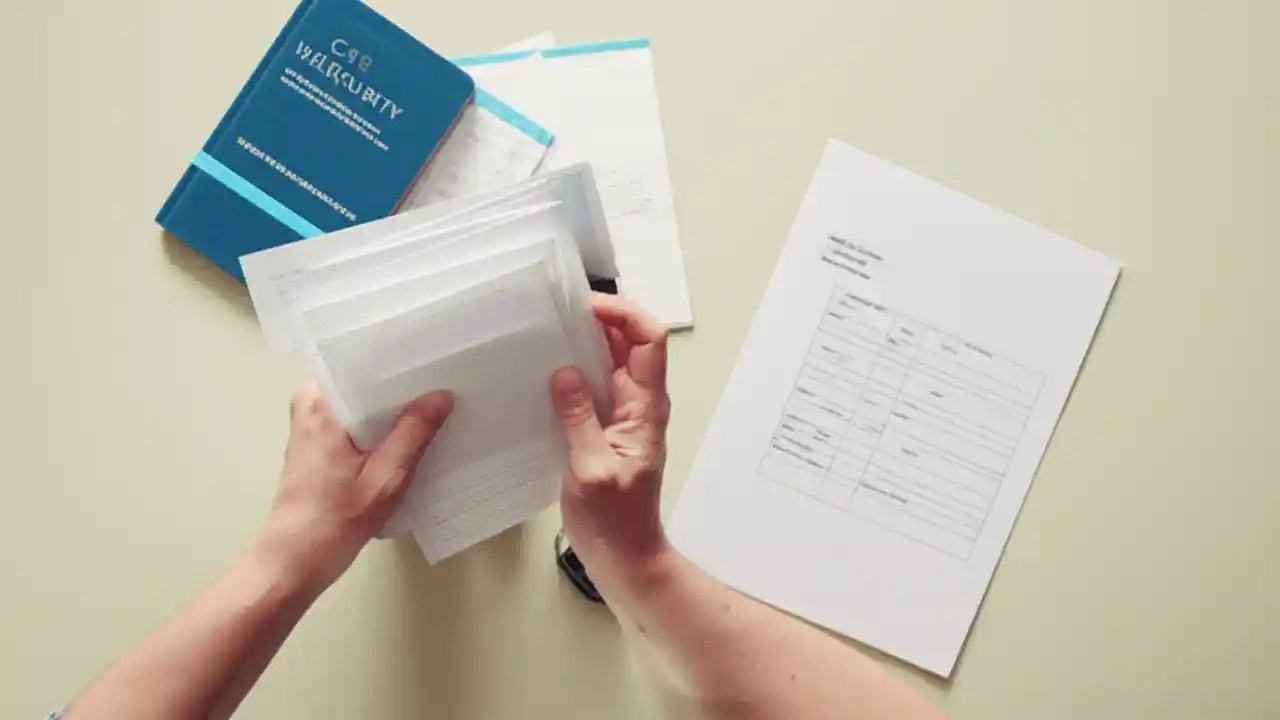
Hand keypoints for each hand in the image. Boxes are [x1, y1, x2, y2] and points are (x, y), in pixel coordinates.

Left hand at [254, 384, 452, 592]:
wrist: (292, 561)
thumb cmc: (335, 522)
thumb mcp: (386, 478)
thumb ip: (413, 433)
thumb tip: (441, 395)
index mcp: (324, 404)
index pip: (369, 366)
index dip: (407, 366)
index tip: (441, 366)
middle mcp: (312, 404)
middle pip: (367, 383)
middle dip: (404, 388)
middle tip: (447, 387)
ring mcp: (311, 423)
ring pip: (363, 403)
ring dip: (394, 410)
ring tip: (436, 408)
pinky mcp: (315, 442)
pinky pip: (356, 421)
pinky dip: (380, 428)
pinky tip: (410, 436)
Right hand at [550, 294, 670, 590]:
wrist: (624, 558)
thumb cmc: (614, 522)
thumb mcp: (591, 470)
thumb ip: (579, 419)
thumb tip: (564, 373)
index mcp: (645, 407)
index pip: (649, 339)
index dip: (623, 313)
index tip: (584, 307)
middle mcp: (638, 403)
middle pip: (628, 342)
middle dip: (596, 320)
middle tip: (552, 313)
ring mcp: (622, 415)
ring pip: (607, 362)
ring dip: (581, 343)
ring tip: (543, 333)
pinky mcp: (603, 428)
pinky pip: (591, 387)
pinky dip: (570, 371)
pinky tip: (541, 372)